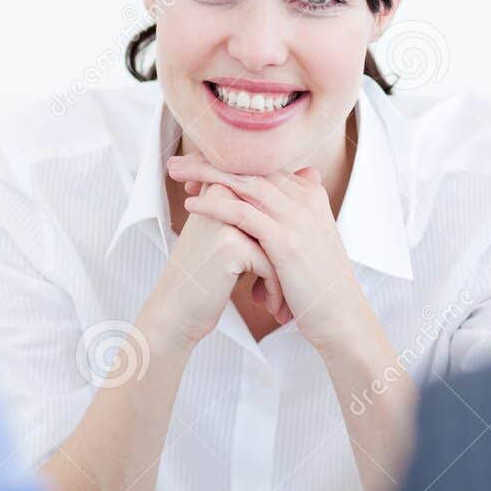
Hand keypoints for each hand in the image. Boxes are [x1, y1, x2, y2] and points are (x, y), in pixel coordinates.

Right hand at [140, 177, 287, 350]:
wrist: (176, 313)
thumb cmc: (209, 276)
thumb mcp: (237, 235)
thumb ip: (264, 210)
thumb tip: (314, 176)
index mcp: (224, 185)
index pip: (274, 204)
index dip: (283, 241)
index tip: (287, 267)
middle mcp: (223, 193)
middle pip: (278, 225)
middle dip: (288, 261)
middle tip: (291, 290)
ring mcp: (225, 216)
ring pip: (279, 246)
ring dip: (285, 279)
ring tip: (282, 303)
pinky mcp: (229, 243)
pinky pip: (272, 265)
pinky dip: (275, 290)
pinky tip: (268, 306)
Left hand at [167, 155, 372, 353]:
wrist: (341, 316)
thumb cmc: (318, 284)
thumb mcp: (309, 242)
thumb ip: (293, 218)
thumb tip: (269, 212)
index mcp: (311, 195)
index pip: (263, 168)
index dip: (228, 165)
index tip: (197, 170)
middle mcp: (306, 199)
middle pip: (251, 169)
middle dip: (211, 162)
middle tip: (178, 162)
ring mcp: (298, 218)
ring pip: (244, 184)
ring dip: (206, 176)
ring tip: (176, 174)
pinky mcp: (286, 241)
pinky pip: (242, 214)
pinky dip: (215, 205)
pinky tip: (192, 204)